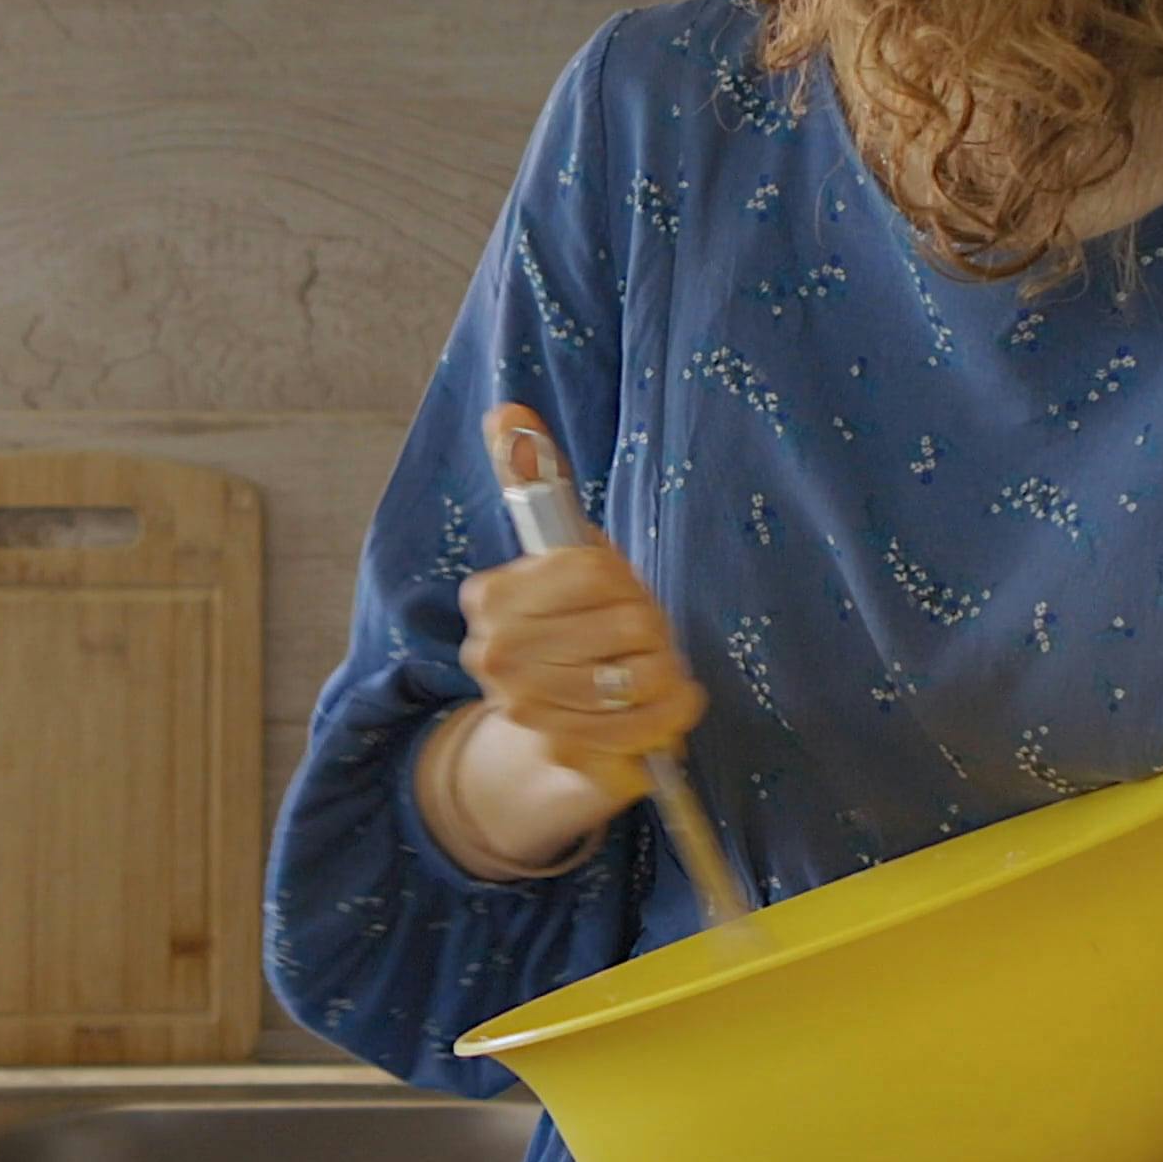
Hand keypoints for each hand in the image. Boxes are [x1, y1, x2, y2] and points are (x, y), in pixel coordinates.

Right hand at [459, 404, 703, 808]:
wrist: (549, 730)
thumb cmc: (568, 624)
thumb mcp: (556, 551)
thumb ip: (531, 477)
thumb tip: (507, 409)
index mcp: (491, 598)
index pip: (594, 571)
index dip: (625, 580)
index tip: (621, 590)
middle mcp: (495, 656)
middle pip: (625, 624)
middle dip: (651, 627)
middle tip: (642, 636)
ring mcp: (526, 711)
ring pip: (639, 675)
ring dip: (666, 670)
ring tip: (656, 669)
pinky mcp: (563, 752)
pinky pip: (646, 725)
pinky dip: (672, 712)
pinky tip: (670, 703)